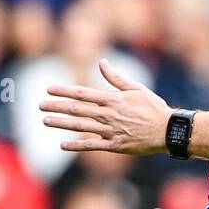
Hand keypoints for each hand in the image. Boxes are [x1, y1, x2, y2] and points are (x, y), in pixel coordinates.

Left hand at [40, 59, 171, 154]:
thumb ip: (116, 78)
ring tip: (46, 121)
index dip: (64, 91)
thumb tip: (102, 63)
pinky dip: (76, 145)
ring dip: (61, 123)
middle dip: (56, 106)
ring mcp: (110, 131)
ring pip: (80, 126)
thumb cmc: (154, 108)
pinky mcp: (115, 146)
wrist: (168, 131)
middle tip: (40, 105)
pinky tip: (62, 145)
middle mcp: (108, 114)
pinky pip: (92, 145)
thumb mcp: (136, 88)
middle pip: (76, 109)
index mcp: (112, 99)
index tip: (49, 90)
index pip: (82, 93)